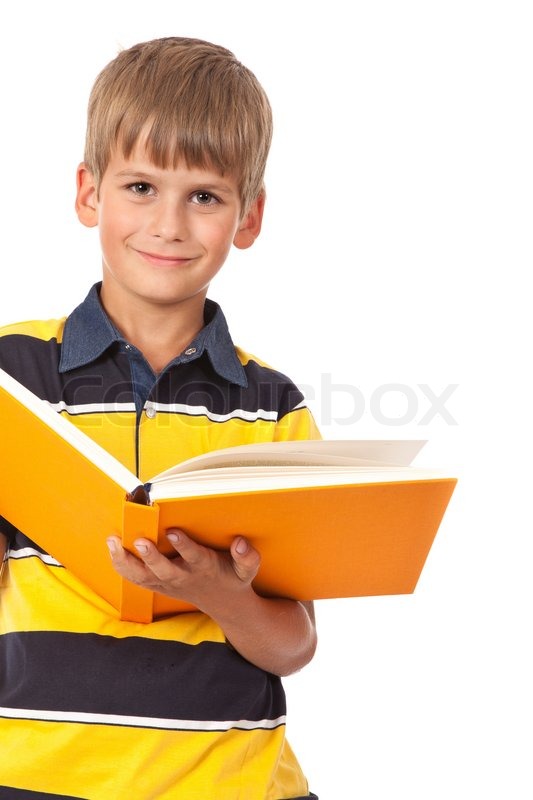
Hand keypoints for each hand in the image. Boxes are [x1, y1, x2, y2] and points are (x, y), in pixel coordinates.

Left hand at [106, 528, 260, 612]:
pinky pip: (135, 579)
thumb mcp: (246, 571)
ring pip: (142, 577)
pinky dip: (121, 566)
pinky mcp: (157, 585)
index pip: (194, 557)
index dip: (184, 546)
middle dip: (150, 556)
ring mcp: (167, 583)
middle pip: (163, 570)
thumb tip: (241, 543)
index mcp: (205, 568)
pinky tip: (112, 549)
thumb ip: (247, 558)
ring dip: (126, 561)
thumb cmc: (232, 579)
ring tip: (113, 541)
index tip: (173, 531)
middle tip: (139, 541)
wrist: (223, 605)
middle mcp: (183, 577)